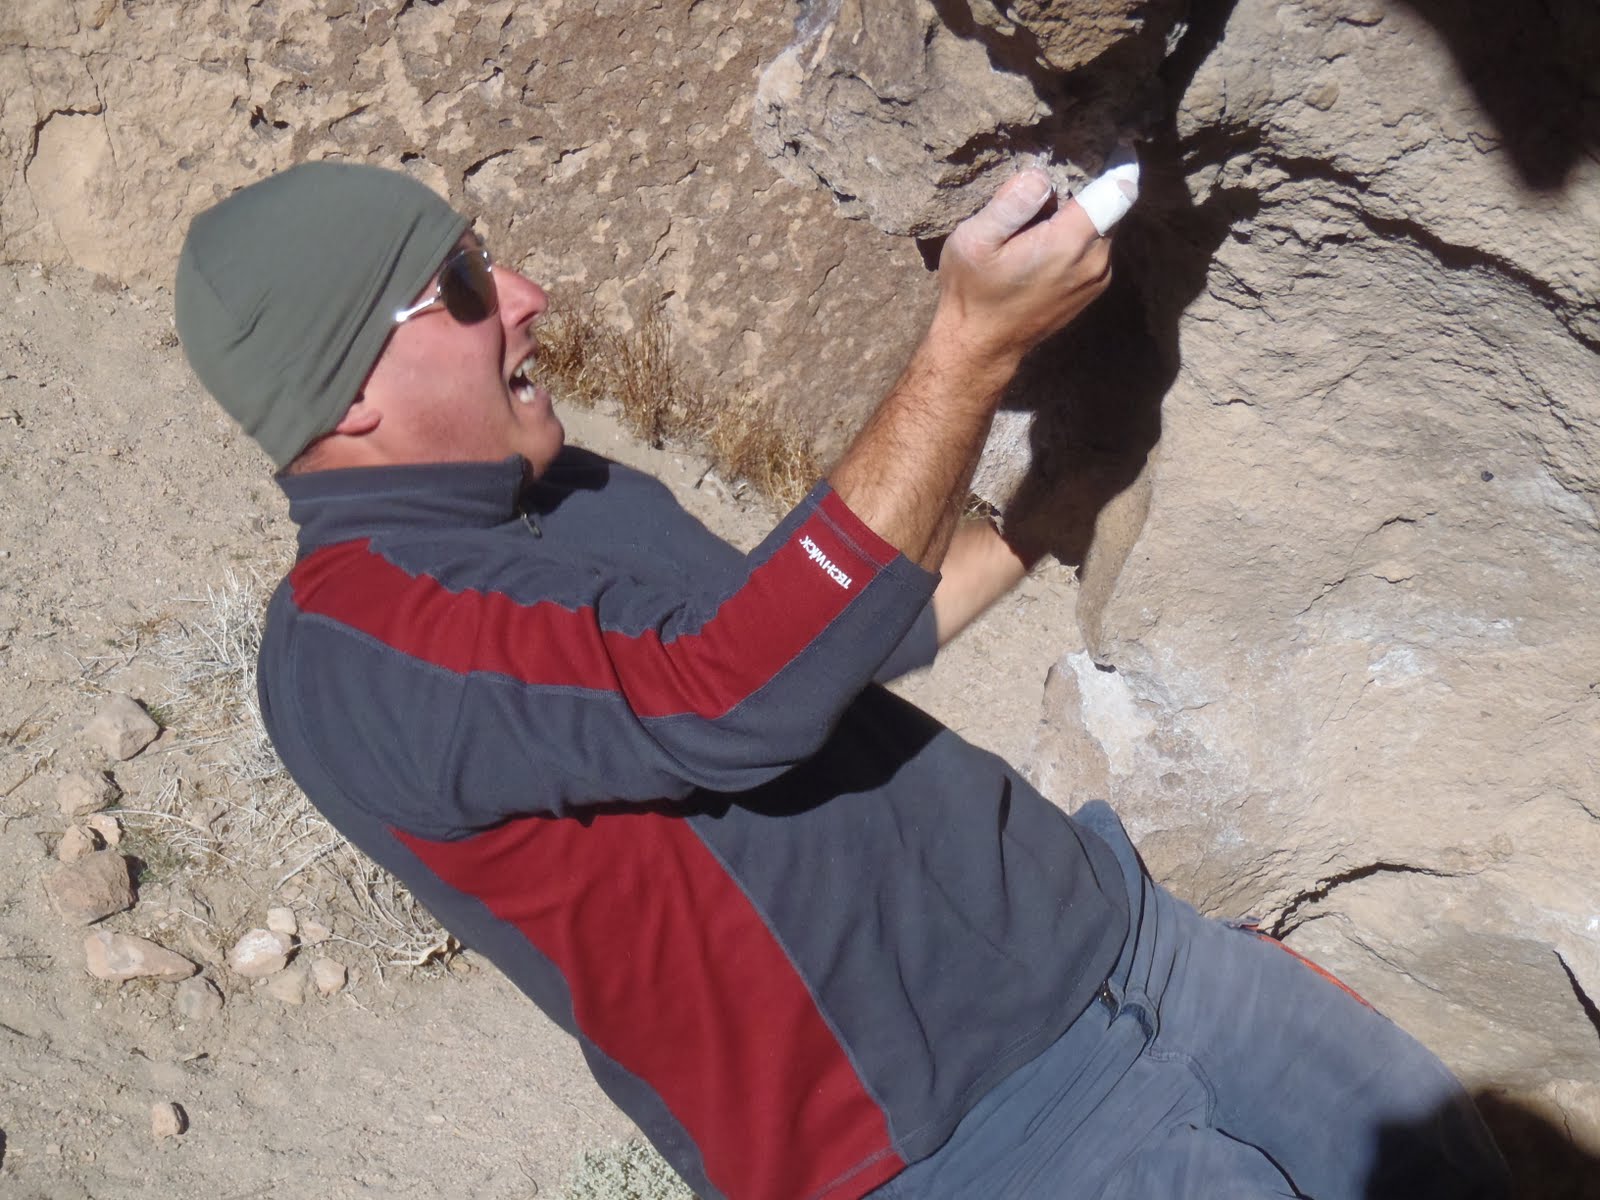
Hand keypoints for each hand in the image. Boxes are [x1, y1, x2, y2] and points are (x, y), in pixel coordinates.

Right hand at [934, 169, 1112, 366]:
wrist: (982, 346)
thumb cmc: (973, 292)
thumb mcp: (975, 240)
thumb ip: (1010, 203)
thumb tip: (1041, 177)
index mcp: (1069, 244)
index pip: (1117, 191)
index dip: (1121, 161)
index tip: (1119, 138)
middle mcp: (1094, 262)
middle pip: (1111, 205)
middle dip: (1092, 184)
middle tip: (1058, 173)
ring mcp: (1097, 278)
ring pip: (1104, 226)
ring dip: (1083, 210)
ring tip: (1044, 210)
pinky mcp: (1091, 288)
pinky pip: (1096, 247)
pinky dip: (1081, 232)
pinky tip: (1046, 236)